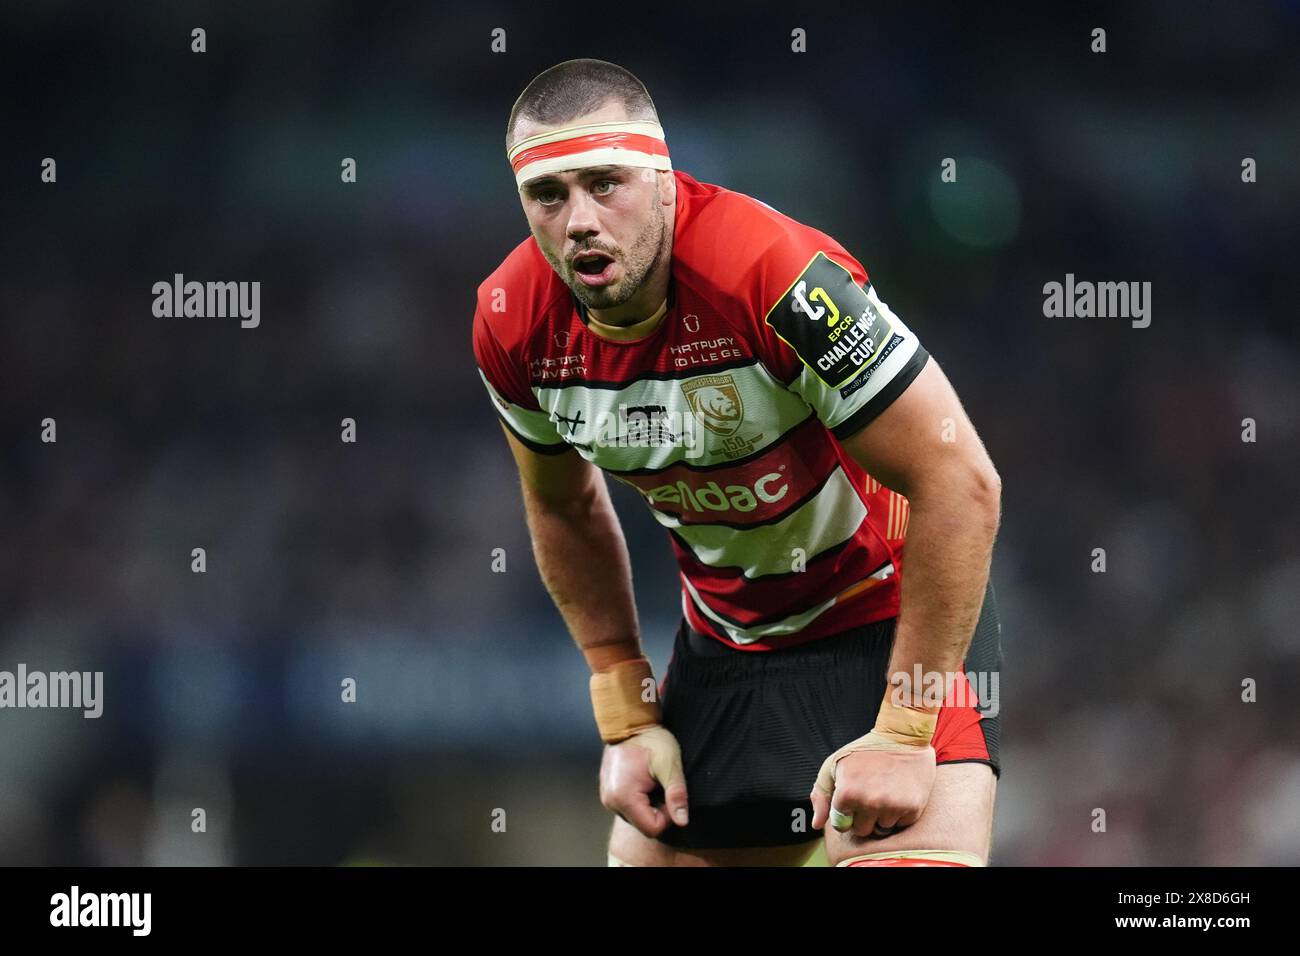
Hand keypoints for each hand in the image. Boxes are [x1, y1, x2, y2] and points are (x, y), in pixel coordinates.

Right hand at [599, 724, 688, 837]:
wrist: (630, 722)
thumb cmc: (651, 741)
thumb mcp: (669, 765)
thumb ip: (676, 795)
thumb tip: (682, 821)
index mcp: (623, 797)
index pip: (651, 828)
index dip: (666, 815)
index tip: (669, 793)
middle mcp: (610, 801)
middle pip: (642, 824)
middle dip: (657, 809)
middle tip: (660, 784)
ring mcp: (607, 797)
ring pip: (635, 817)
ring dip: (648, 804)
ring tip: (651, 780)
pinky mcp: (608, 792)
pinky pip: (627, 807)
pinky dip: (639, 799)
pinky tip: (643, 781)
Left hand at [810, 741, 935, 838]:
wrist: (903, 737)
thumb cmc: (864, 751)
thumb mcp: (834, 766)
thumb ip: (821, 796)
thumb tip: (816, 824)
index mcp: (847, 793)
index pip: (841, 825)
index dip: (845, 814)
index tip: (852, 799)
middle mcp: (870, 802)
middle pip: (862, 831)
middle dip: (862, 817)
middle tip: (869, 794)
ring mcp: (892, 806)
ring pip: (882, 829)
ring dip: (882, 815)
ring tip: (884, 791)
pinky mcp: (913, 807)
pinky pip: (901, 825)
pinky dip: (899, 814)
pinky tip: (898, 793)